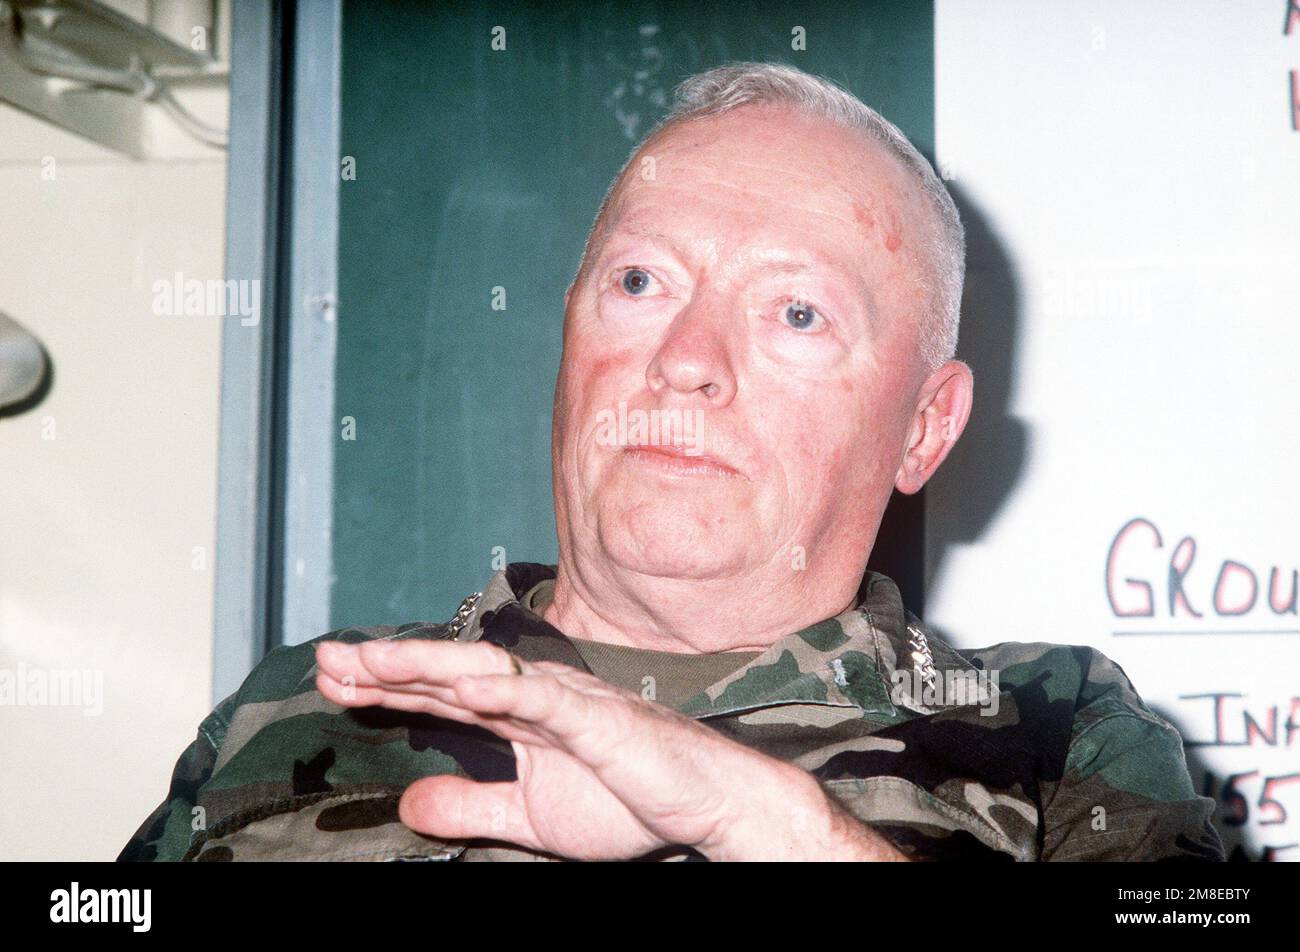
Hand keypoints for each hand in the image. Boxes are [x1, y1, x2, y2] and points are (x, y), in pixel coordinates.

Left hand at [314, 638, 907, 860]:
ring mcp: (565, 702)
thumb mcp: (530, 819)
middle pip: (447, 675)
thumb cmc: (630, 802)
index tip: (332, 684)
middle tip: (326, 660)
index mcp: (519, 721)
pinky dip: (503, 686)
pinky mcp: (598, 718)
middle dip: (387, 667)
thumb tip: (409, 804)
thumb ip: (473, 806)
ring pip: (485, 673)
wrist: (706, 807)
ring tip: (373, 660)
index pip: (439, 698)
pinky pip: (544, 699)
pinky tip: (461, 679)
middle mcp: (534, 699)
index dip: (386, 690)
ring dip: (427, 665)